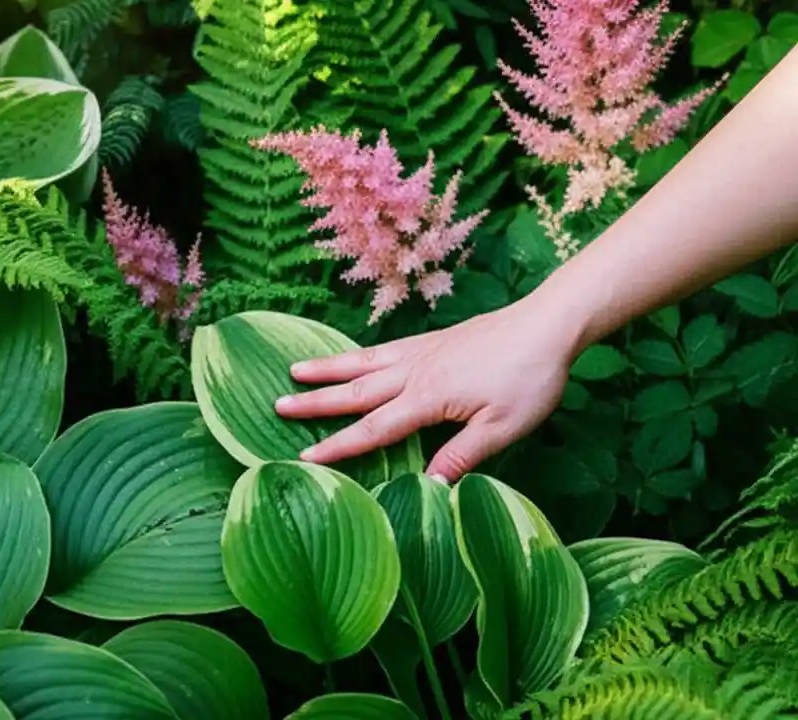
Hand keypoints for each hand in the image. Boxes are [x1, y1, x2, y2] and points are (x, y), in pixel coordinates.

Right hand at [274, 301, 578, 481]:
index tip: (305, 456)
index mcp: (427, 398)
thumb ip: (460, 457)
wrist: (547, 325)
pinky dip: (358, 354)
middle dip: (315, 402)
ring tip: (293, 370)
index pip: (374, 428)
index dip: (339, 445)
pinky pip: (383, 349)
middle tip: (277, 406)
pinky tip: (350, 357)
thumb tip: (426, 489)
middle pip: (356, 391)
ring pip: (363, 364)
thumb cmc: (528, 379)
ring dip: (327, 369)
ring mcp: (421, 353)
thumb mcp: (502, 428)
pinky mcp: (432, 341)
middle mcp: (414, 373)